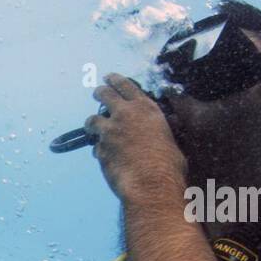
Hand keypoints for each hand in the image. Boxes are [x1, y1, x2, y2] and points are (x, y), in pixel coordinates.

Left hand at [87, 73, 187, 207]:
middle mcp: (124, 115)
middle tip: (98, 93)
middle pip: (104, 95)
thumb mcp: (168, 138)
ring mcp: (109, 131)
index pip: (126, 85)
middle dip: (100, 92)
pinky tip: (105, 156)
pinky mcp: (100, 149)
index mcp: (145, 108)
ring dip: (92, 123)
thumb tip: (157, 138)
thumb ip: (156, 131)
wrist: (151, 183)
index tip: (108, 78)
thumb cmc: (168, 164)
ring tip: (92, 126)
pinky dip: (100, 149)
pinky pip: (96, 146)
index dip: (115, 80)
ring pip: (92, 120)